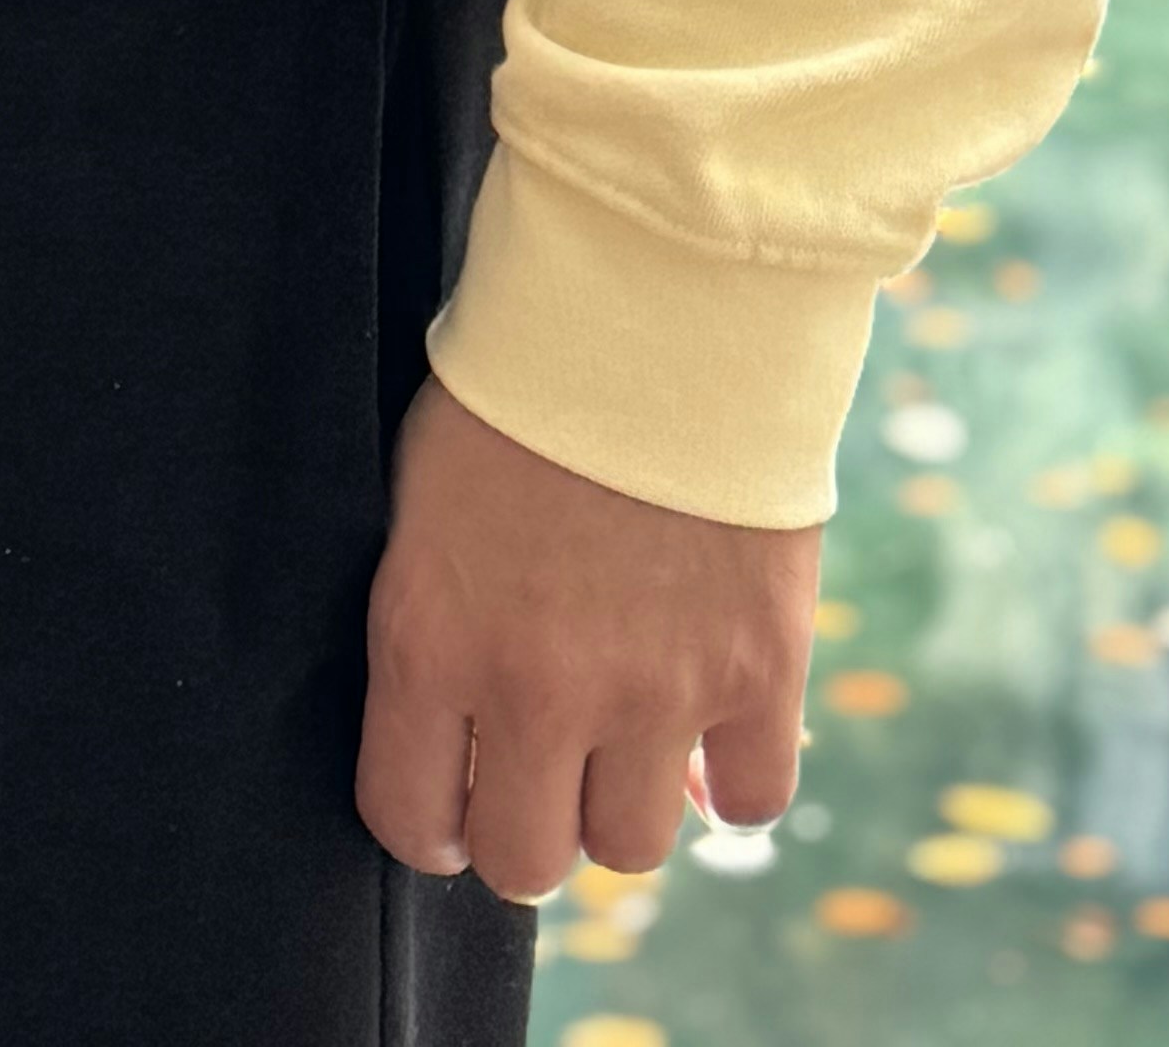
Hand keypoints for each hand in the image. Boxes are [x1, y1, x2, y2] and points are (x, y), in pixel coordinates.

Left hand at [359, 376, 820, 904]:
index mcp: (430, 639)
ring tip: (626, 735)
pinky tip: (711, 731)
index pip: (411, 820)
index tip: (452, 797)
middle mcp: (537, 688)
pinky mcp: (757, 673)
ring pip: (631, 850)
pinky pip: (751, 803)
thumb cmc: (519, 383)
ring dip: (625, 802)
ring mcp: (654, 691)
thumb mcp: (426, 500)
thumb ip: (437, 622)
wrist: (650, 307)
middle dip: (527, 824)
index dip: (431, 822)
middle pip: (527, 862)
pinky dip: (732, 782)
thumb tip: (456, 721)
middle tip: (543, 768)